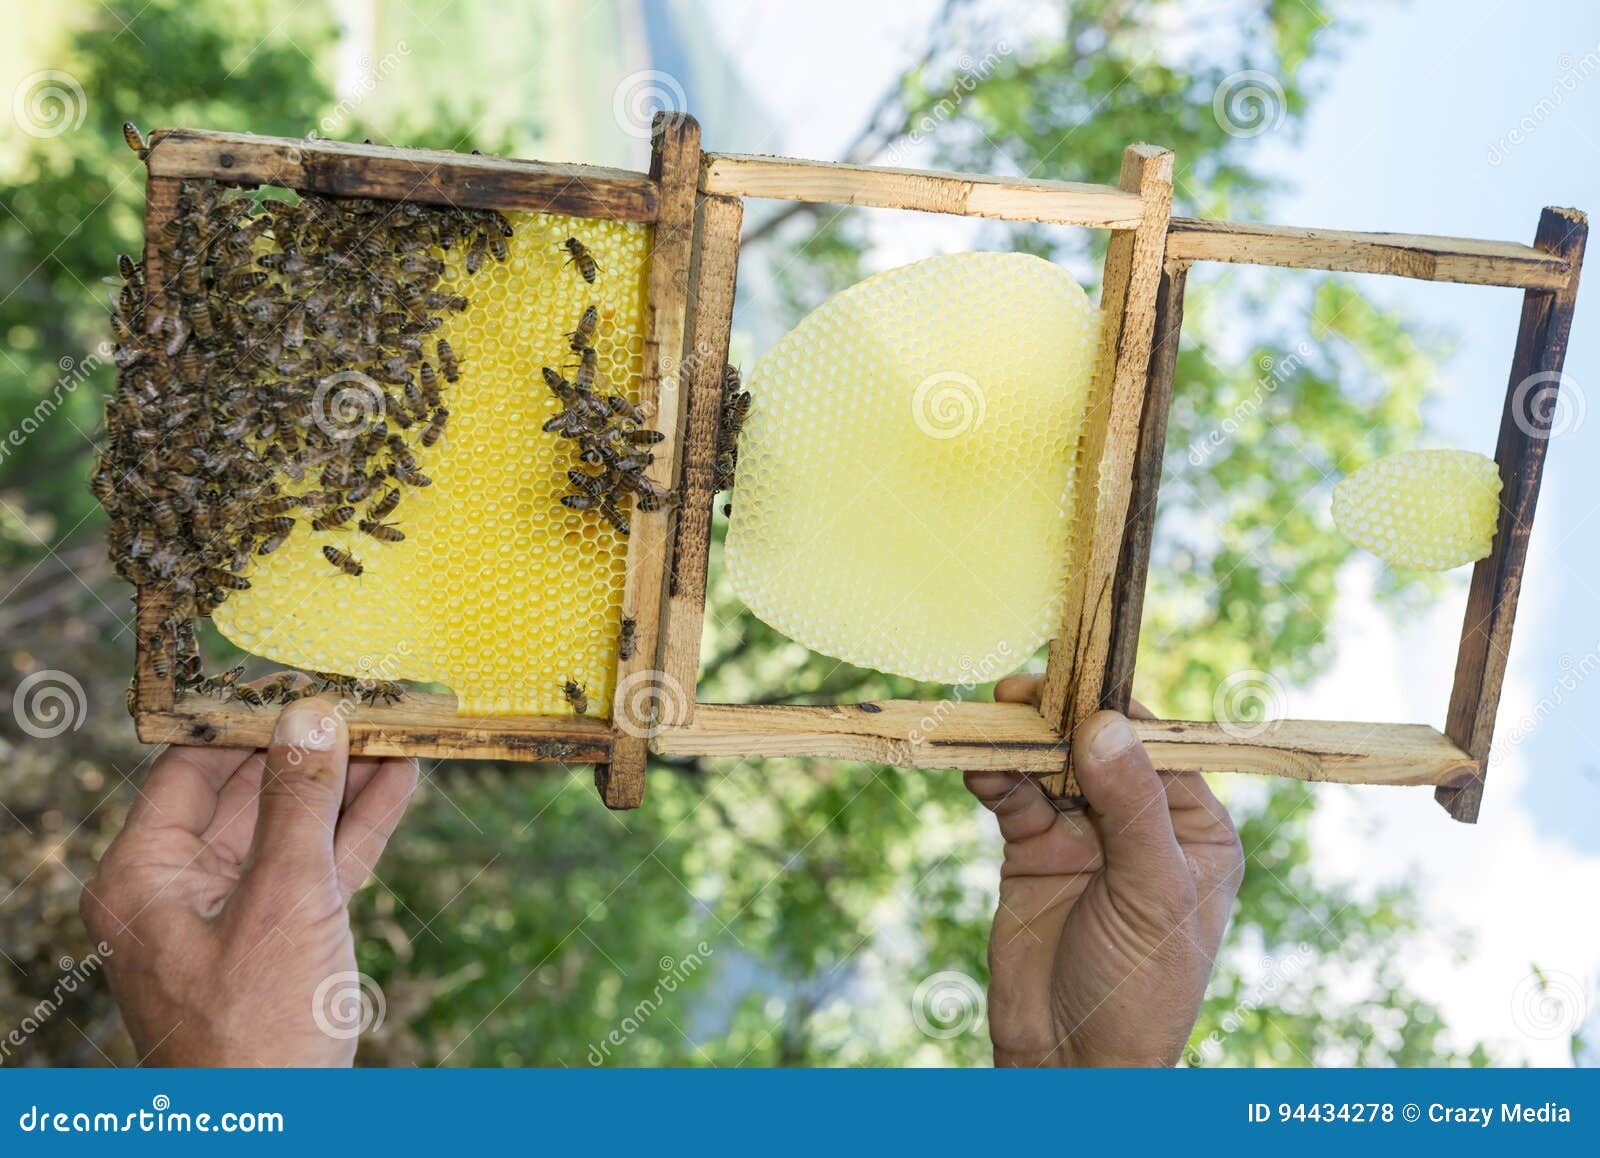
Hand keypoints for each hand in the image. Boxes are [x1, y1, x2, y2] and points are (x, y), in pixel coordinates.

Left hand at [80, 693, 417, 1065]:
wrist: (279, 1133)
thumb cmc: (256, 1033)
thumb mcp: (283, 901)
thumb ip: (301, 802)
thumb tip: (312, 718)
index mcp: (144, 877)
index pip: (191, 768)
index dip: (247, 717)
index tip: (301, 675)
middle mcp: (182, 888)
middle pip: (250, 791)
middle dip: (310, 744)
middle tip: (363, 694)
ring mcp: (236, 914)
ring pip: (294, 825)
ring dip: (345, 779)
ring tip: (396, 724)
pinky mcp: (284, 938)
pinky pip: (320, 864)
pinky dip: (358, 825)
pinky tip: (401, 779)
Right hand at [964, 675, 1243, 1066]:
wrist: (1073, 1063)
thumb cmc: (1143, 988)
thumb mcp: (1154, 893)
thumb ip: (1131, 806)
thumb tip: (1105, 724)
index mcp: (1193, 828)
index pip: (1157, 749)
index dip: (1118, 711)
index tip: (1079, 677)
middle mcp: (1139, 823)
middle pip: (1097, 747)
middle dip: (1059, 718)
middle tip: (1019, 692)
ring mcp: (1083, 836)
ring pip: (1049, 766)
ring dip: (1021, 744)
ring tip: (991, 723)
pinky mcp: (1032, 852)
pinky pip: (1014, 798)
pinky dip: (995, 778)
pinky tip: (980, 768)